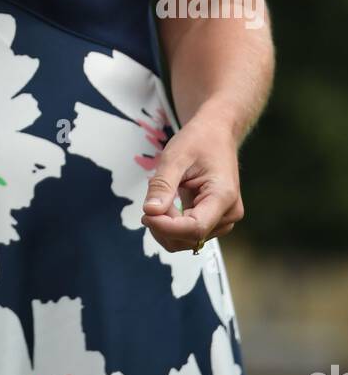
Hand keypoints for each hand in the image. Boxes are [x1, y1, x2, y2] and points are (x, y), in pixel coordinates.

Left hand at [140, 118, 243, 252]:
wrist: (216, 134)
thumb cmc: (199, 140)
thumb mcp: (175, 156)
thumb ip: (163, 185)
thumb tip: (150, 212)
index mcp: (223, 196)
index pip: (195, 228)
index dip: (167, 227)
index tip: (146, 216)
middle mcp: (228, 214)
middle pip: (190, 237)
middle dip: (164, 225)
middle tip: (151, 200)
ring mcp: (223, 220)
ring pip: (187, 240)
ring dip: (167, 226)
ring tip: (162, 198)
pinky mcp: (215, 221)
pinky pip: (189, 234)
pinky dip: (172, 224)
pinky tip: (167, 205)